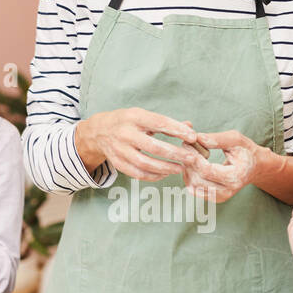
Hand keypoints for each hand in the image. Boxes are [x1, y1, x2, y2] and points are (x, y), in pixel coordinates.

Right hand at [77, 107, 203, 181]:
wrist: (99, 131)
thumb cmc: (127, 122)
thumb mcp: (143, 116)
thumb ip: (166, 123)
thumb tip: (190, 128)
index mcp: (134, 117)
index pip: (159, 123)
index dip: (177, 130)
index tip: (192, 137)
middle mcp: (126, 133)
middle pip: (154, 147)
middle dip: (175, 154)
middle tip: (191, 158)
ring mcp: (120, 150)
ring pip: (146, 163)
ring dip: (166, 168)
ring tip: (180, 168)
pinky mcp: (118, 163)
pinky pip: (138, 174)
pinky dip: (154, 176)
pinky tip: (165, 174)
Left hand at [184, 129, 261, 205]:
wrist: (254, 166)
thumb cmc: (245, 150)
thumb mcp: (235, 139)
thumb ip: (217, 139)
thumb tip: (198, 138)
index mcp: (235, 176)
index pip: (207, 171)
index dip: (194, 157)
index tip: (188, 143)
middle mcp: (228, 191)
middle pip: (198, 180)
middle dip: (189, 163)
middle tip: (185, 147)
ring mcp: (221, 197)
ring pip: (193, 186)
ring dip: (188, 170)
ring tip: (190, 154)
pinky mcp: (214, 198)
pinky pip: (195, 189)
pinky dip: (190, 176)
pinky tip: (193, 164)